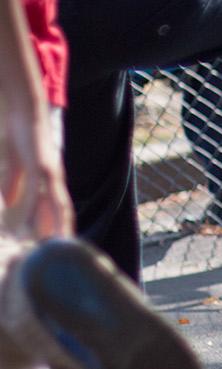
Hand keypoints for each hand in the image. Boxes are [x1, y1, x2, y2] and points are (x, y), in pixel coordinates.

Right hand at [1, 103, 72, 238]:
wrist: (26, 112)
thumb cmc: (23, 136)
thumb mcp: (17, 165)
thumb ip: (15, 183)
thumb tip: (9, 201)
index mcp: (50, 180)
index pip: (58, 209)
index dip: (60, 227)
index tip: (59, 247)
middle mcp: (55, 180)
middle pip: (63, 212)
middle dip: (63, 233)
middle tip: (64, 257)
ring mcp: (49, 173)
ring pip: (56, 206)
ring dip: (54, 227)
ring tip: (54, 248)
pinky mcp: (41, 167)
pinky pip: (38, 193)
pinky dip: (35, 211)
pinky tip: (32, 226)